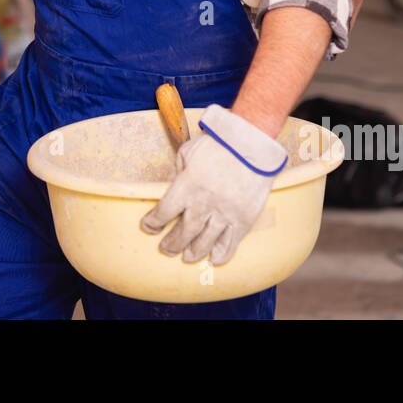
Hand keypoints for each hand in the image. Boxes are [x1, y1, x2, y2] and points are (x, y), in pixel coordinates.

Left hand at [140, 104, 287, 264]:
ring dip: (193, 252)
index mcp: (187, 185)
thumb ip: (176, 173)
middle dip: (171, 244)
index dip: (153, 223)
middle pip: (183, 233)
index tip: (149, 227)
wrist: (254, 144)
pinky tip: (213, 259)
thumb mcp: (188, 151)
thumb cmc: (219, 143)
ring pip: (205, 242)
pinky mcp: (244, 218)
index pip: (164, 212)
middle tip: (166, 249)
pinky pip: (231, 243)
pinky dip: (221, 255)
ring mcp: (225, 213)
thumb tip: (167, 190)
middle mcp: (204, 203)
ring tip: (187, 256)